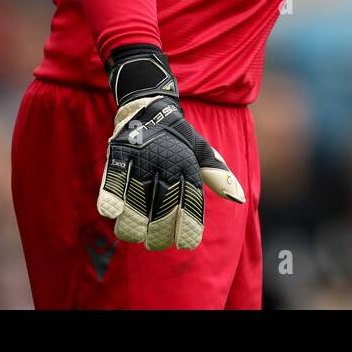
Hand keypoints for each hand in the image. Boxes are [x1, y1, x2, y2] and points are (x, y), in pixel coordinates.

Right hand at [96, 44, 244, 249]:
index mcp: (187, 161)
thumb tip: (240, 199)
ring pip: (138, 195)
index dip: (189, 224)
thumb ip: (218, 176)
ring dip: (136, 222)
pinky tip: (112, 215)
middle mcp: (166, 159)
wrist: (151, 106)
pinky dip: (111, 196)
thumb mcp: (202, 151)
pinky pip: (114, 178)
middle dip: (161, 230)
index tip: (186, 245)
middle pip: (164, 202)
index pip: (191, 198)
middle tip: (157, 245)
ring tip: (138, 238)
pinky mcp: (119, 153)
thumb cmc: (178, 138)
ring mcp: (141, 156)